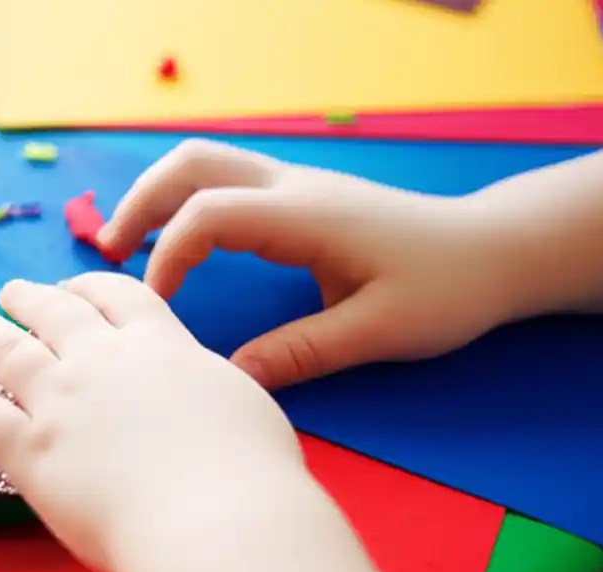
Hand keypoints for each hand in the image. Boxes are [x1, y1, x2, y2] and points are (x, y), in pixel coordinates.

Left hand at [0, 274, 307, 571]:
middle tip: (13, 292)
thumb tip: (200, 385)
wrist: (214, 522)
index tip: (77, 288)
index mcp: (160, 345)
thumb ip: (207, 385)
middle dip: (32, 298)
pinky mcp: (29, 450)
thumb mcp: (243, 404)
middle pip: (56, 312)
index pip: (119, 297)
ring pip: (8, 350)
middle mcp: (102, 361)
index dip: (93, 288)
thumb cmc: (248, 473)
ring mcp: (60, 402)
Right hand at [98, 140, 525, 388]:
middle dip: (139, 204)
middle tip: (107, 255)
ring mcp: (294, 186)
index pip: (208, 215)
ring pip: (203, 164)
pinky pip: (223, 182)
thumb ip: (303, 353)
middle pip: (191, 165)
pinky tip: (174, 247)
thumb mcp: (379, 331)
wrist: (495, 250)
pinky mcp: (298, 198)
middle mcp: (292, 188)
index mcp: (306, 215)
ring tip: (124, 247)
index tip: (156, 310)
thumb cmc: (447, 289)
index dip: (168, 258)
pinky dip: (183, 206)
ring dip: (156, 199)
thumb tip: (231, 376)